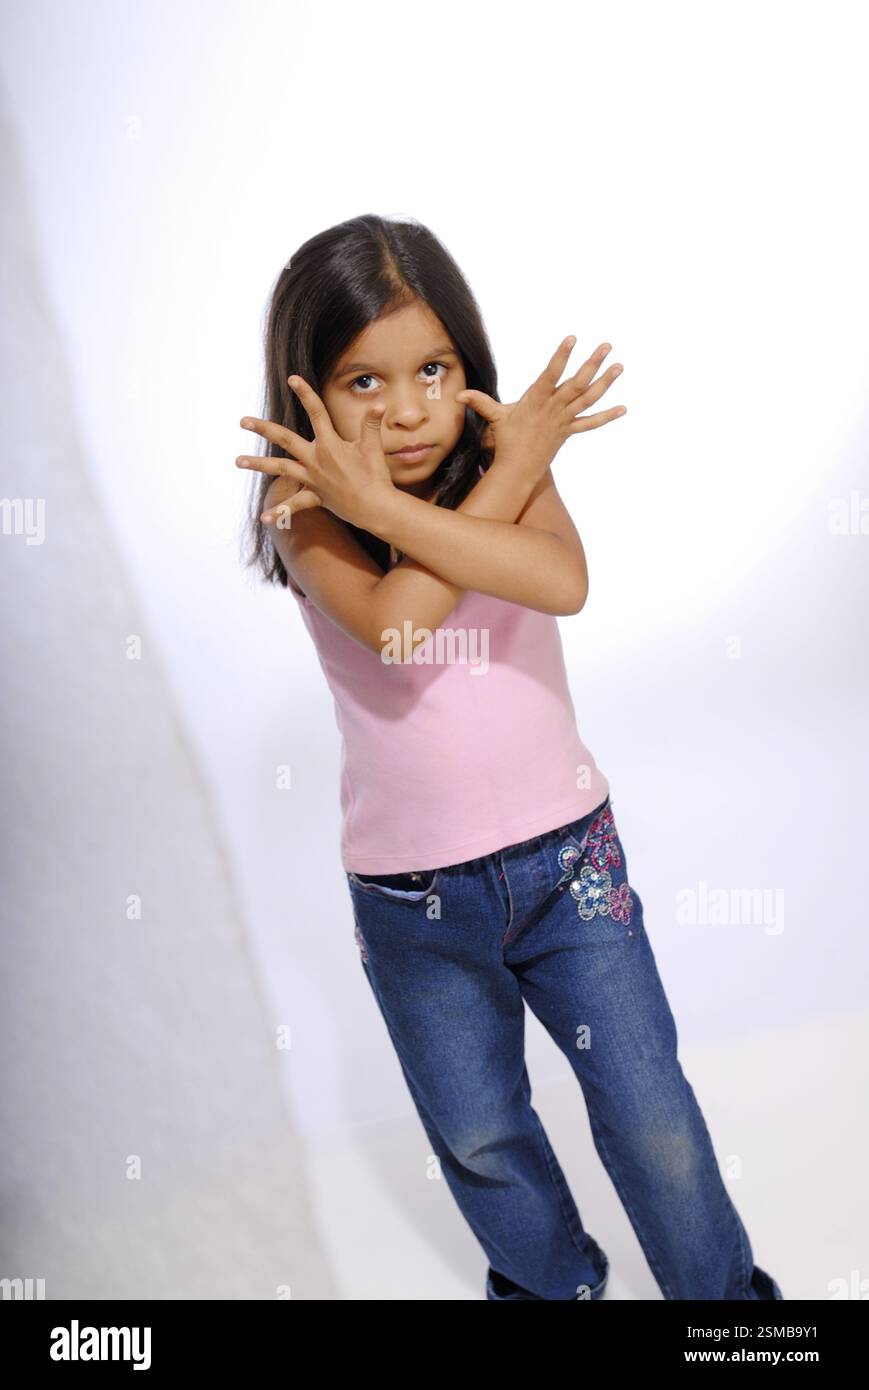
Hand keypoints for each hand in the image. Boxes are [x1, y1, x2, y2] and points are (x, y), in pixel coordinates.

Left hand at [235, 375, 394, 527]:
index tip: (292, 379)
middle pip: (285, 439)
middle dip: (263, 428)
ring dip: (258, 464)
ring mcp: (312, 479)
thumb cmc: (375, 476)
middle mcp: (315, 459)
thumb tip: (380, 403)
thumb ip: (371, 424)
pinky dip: (279, 512)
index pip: (316, 412)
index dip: (305, 394)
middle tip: (242, 421)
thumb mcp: (372, 447)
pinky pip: (294, 506)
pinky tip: (263, 519)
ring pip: (280, 469)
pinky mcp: (315, 497)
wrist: (375, 507)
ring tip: (238, 461)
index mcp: (329, 444)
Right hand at [456, 337, 625, 473]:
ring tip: (620, 366)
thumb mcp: (494, 418)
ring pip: (588, 399)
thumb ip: (480, 402)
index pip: (551, 374)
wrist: (518, 468)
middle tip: (607, 345)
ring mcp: (563, 420)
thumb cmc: (505, 440)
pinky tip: (623, 408)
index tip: (572, 339)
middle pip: (577, 383)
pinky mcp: (569, 431)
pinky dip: (606, 416)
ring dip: (605, 382)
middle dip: (593, 363)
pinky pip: (590, 423)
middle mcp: (553, 409)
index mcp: (536, 400)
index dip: (562, 357)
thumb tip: (458, 396)